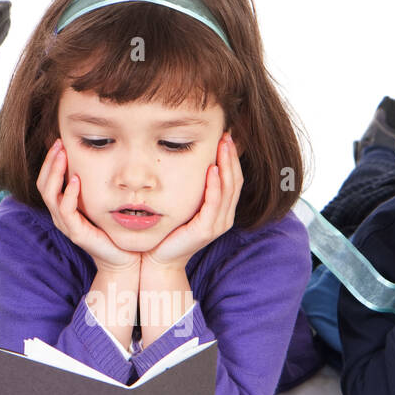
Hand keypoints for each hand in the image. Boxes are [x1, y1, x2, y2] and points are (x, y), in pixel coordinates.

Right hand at [39, 139, 139, 273]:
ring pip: (50, 195)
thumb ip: (93, 186)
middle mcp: (60, 215)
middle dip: (50, 162)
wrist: (124, 258)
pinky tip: (76, 179)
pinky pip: (66, 210)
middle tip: (58, 143)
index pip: (46, 181)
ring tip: (63, 155)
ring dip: (55, 172)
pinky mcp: (76, 233)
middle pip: (43, 185)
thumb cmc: (114, 229)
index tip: (59, 141)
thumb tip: (96, 159)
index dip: (49, 161)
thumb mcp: (100, 202)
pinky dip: (69, 193)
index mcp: (63, 207)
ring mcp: (66, 225)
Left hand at [143, 132, 241, 269]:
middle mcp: (224, 218)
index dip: (232, 158)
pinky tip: (212, 170)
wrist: (159, 259)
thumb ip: (194, 190)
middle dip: (231, 156)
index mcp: (222, 211)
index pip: (234, 180)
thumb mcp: (185, 206)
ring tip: (222, 145)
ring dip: (226, 165)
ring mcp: (217, 225)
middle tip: (227, 134)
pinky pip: (214, 203)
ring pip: (228, 190)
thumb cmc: (169, 232)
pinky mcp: (206, 230)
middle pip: (235, 181)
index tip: (226, 136)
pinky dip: (215, 186)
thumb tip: (192, 163)